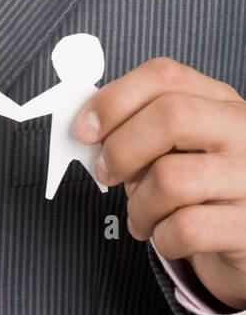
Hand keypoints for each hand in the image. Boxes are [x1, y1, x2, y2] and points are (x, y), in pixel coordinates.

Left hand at [74, 57, 245, 310]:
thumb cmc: (203, 188)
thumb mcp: (180, 147)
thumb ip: (140, 129)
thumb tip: (88, 129)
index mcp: (220, 102)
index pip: (165, 76)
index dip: (114, 99)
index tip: (85, 128)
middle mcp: (243, 131)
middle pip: (170, 116)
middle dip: (121, 148)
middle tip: (105, 172)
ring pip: (170, 178)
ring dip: (139, 205)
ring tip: (142, 217)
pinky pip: (186, 228)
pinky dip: (162, 238)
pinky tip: (167, 237)